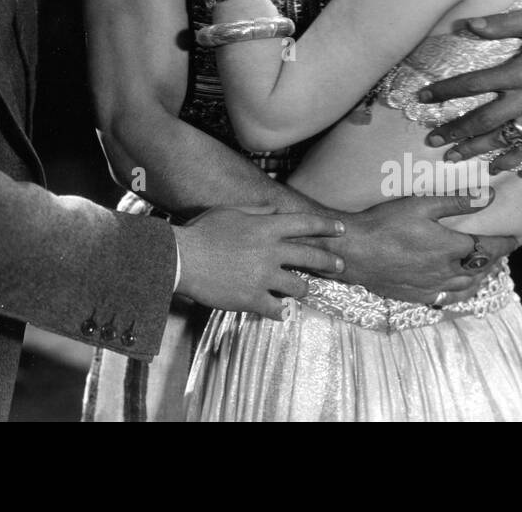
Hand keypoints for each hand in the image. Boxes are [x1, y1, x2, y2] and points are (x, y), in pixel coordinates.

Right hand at [175, 205, 346, 319]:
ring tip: (299, 289)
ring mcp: (263, 277)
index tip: (341, 229)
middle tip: (340, 266)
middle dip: (330, 261)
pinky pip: (278, 310)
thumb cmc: (202, 232)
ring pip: (299, 287)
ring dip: (301, 288)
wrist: (180, 259)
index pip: (306, 223)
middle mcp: (270, 251)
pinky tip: (279, 311)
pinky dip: (279, 311)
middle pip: (312, 256)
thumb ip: (257, 210)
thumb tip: (275, 210)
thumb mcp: (230, 212)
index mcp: (266, 228)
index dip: (327, 226)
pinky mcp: (252, 298)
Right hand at [321, 193, 517, 304]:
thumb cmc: (386, 223)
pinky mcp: (417, 296)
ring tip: (481, 268)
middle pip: (481, 269)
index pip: (490, 247)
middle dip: (494, 259)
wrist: (354, 251)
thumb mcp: (422, 204)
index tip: (515, 238)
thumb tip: (490, 196)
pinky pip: (447, 298)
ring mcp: (432, 287)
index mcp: (452, 248)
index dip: (505, 242)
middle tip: (499, 251)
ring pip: (466, 287)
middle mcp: (447, 272)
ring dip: (478, 277)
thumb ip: (458, 201)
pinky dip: (458, 291)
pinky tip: (454, 286)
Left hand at [418, 7, 521, 166]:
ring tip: (452, 157)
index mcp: (521, 72)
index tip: (421, 98)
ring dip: (475, 149)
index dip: (444, 92)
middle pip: (483, 120)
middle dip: (454, 131)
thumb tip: (467, 25)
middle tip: (430, 139)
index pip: (472, 85)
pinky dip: (512, 158)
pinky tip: (495, 167)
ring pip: (504, 138)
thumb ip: (502, 24)